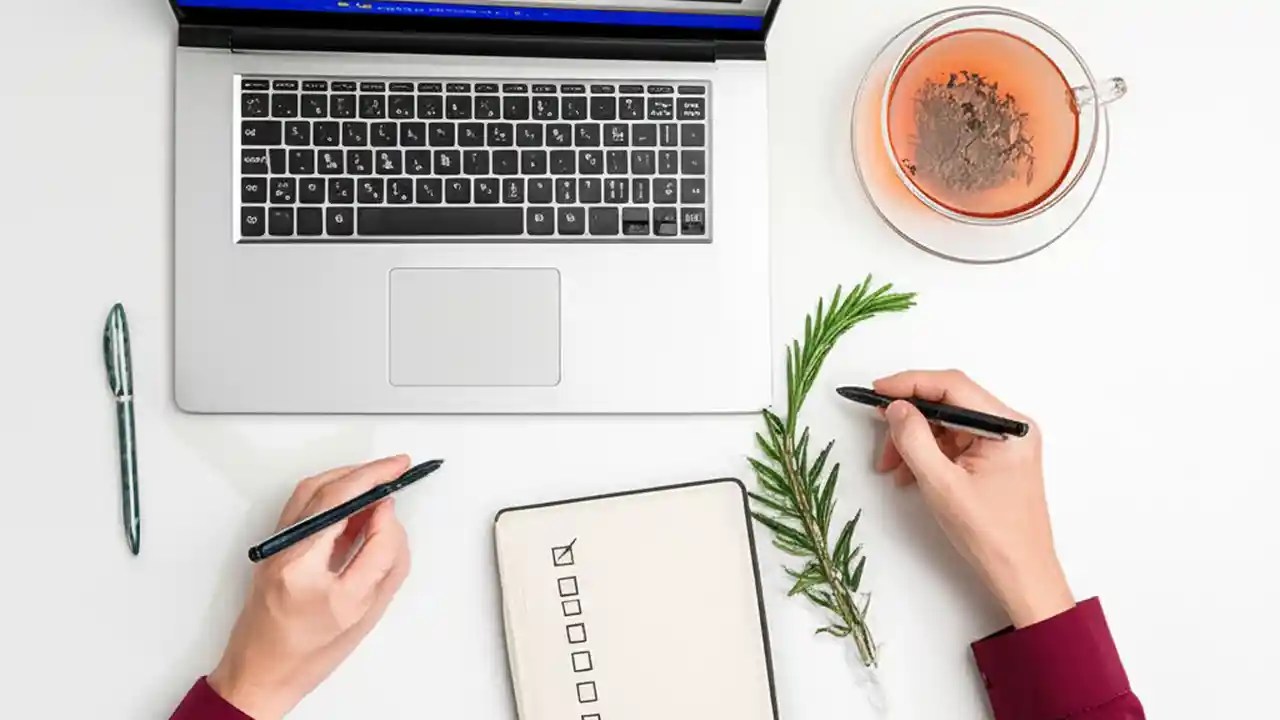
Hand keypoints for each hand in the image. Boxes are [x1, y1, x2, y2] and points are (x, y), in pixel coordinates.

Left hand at [208, 456, 413, 718]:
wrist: (262, 672)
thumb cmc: (309, 653)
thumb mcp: (363, 610)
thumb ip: (383, 557)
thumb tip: (387, 514)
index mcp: (303, 566)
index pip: (343, 503)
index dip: (376, 480)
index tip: (401, 470)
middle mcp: (283, 548)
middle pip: (326, 488)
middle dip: (366, 473)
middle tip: (397, 469)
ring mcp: (275, 545)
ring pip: (312, 490)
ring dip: (348, 478)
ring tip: (379, 483)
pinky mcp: (275, 546)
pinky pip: (303, 504)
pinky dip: (332, 492)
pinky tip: (354, 501)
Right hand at [873, 370, 1073, 627]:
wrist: (1021, 576)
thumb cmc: (990, 535)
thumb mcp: (942, 485)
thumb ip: (915, 440)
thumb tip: (896, 407)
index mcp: (1008, 427)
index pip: (952, 386)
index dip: (910, 384)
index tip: (877, 391)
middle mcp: (1010, 428)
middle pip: (949, 403)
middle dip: (909, 419)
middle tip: (879, 432)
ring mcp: (1003, 445)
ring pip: (947, 425)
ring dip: (914, 441)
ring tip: (891, 467)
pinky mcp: (994, 461)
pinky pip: (953, 445)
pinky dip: (928, 455)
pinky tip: (909, 475)